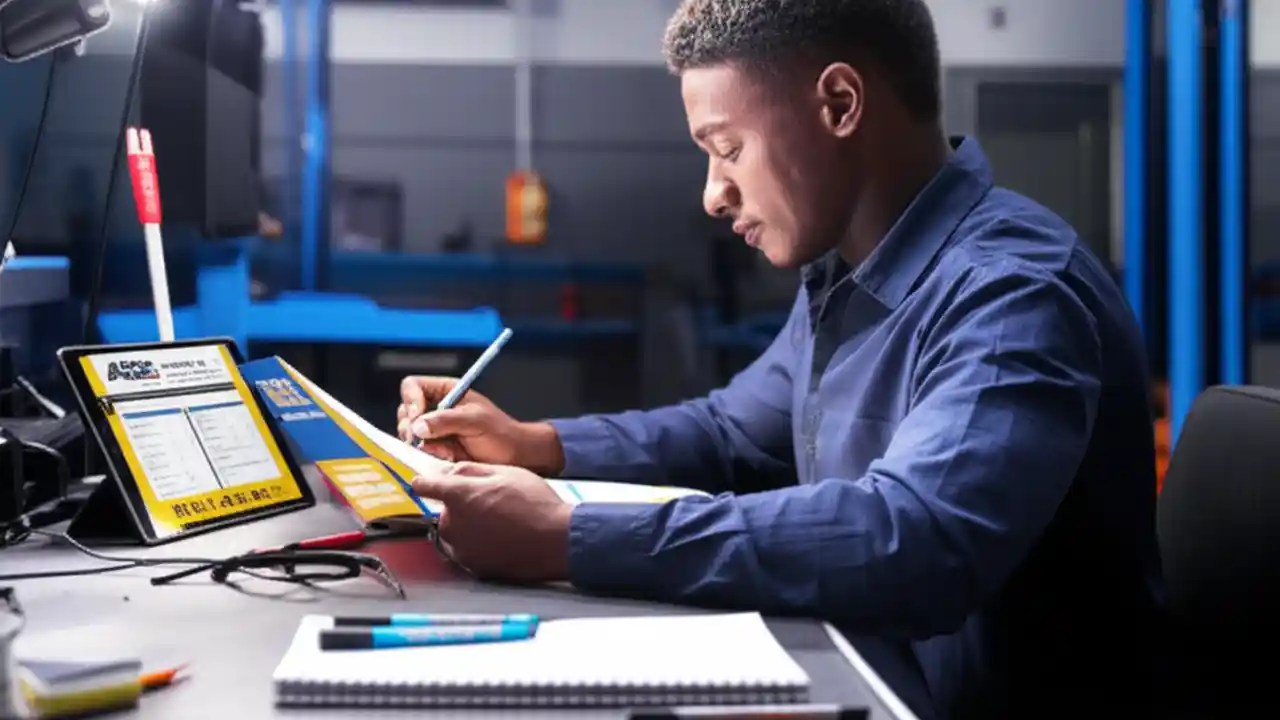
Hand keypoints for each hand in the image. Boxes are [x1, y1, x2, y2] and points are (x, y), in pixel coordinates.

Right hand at [397, 376, 563, 473]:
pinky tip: (445, 456)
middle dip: (410, 425)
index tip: (419, 417)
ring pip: (408, 432)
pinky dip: (426, 454)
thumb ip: (446, 420)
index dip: (411, 400)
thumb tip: (418, 426)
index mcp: (445, 391)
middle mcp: (435, 408)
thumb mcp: (475, 421)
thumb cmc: (500, 433)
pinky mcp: (434, 448)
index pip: (412, 386)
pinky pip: (417, 450)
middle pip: (405, 410)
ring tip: (441, 449)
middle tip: (423, 439)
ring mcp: (433, 429)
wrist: (512, 457)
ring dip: (418, 442)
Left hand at [412, 462, 571, 581]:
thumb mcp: (506, 472)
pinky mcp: (473, 568)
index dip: (424, 482)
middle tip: (489, 502)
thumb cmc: (535, 504)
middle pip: (444, 512)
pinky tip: (500, 539)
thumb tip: (450, 471)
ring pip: (455, 533)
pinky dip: (477, 545)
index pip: (426, 487)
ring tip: (498, 522)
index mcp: (459, 497)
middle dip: (459, 506)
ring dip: (467, 527)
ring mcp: (462, 550)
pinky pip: (467, 551)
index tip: (421, 482)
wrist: (557, 541)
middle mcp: (454, 525)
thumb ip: (472, 470)